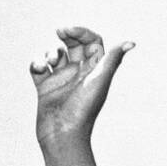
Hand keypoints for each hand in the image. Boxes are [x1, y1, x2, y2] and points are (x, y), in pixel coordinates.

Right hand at [31, 27, 133, 143]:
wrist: (63, 134)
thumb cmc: (83, 109)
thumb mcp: (100, 81)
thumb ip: (112, 59)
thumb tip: (130, 43)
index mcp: (94, 69)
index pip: (91, 42)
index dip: (82, 32)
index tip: (69, 31)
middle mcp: (78, 72)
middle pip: (74, 45)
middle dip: (66, 35)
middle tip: (59, 31)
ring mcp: (61, 80)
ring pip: (55, 55)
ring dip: (50, 52)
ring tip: (50, 62)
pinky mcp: (45, 88)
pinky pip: (38, 69)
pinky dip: (36, 63)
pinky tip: (39, 68)